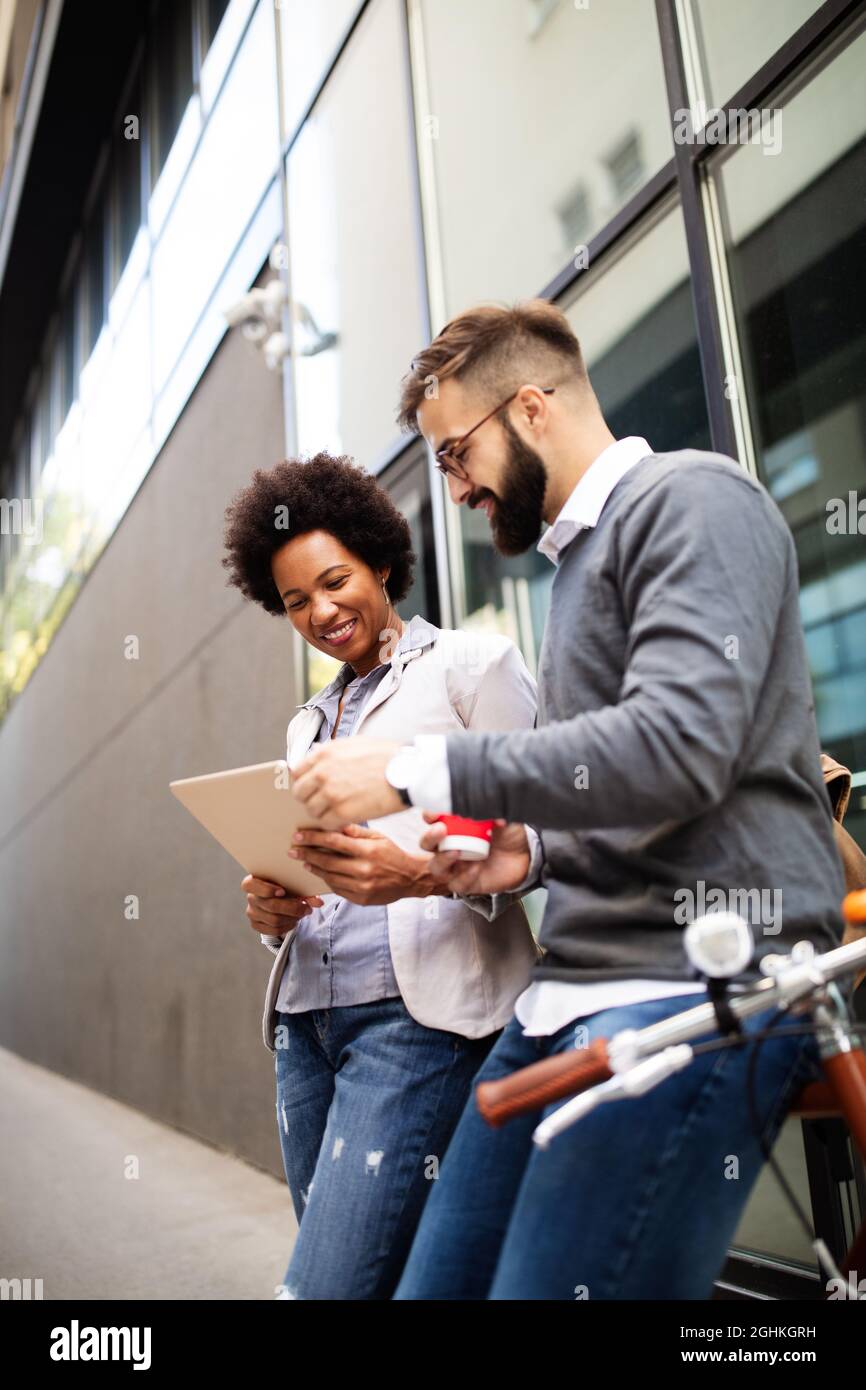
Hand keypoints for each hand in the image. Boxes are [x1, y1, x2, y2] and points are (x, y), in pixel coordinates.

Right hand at [241, 874, 324, 936]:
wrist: (280, 899)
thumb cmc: (286, 887)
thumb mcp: (294, 886)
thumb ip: (306, 891)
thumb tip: (319, 903)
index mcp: (254, 881)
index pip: (249, 885)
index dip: (266, 889)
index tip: (283, 891)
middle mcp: (251, 897)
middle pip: (270, 906)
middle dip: (292, 908)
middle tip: (306, 908)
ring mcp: (251, 912)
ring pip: (274, 920)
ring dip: (292, 918)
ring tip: (302, 914)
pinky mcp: (256, 925)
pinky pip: (273, 930)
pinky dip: (287, 927)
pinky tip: (294, 921)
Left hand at [288, 823, 434, 905]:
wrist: (410, 878)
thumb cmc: (393, 854)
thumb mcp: (378, 837)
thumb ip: (356, 832)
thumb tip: (334, 824)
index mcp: (368, 851)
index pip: (334, 842)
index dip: (313, 838)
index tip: (298, 836)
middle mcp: (364, 870)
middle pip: (327, 861)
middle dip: (307, 854)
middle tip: (293, 849)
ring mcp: (362, 887)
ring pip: (329, 877)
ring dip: (314, 868)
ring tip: (304, 861)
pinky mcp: (361, 899)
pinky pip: (337, 889)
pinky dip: (327, 880)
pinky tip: (321, 873)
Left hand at [291, 739, 403, 828]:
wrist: (408, 771)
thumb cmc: (387, 756)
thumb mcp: (354, 744)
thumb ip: (331, 751)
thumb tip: (316, 753)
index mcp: (324, 755)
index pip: (297, 773)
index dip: (305, 782)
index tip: (313, 788)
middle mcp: (322, 774)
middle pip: (301, 793)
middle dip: (311, 798)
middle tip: (324, 802)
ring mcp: (331, 794)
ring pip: (312, 810)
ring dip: (323, 812)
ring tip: (338, 811)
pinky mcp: (342, 812)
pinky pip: (326, 823)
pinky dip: (333, 824)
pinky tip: (345, 819)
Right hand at [419, 816, 531, 895]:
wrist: (526, 856)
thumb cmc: (509, 834)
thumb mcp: (504, 817)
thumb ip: (496, 809)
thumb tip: (491, 808)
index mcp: (455, 827)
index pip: (433, 820)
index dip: (429, 816)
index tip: (433, 814)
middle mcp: (451, 845)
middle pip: (427, 844)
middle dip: (429, 838)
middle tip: (441, 830)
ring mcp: (457, 866)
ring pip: (436, 867)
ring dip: (442, 860)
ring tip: (456, 853)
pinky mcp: (467, 883)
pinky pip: (457, 884)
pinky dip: (464, 876)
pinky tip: (476, 867)